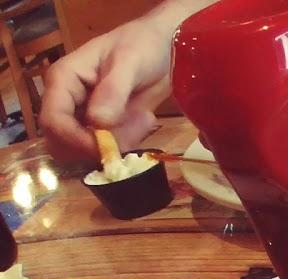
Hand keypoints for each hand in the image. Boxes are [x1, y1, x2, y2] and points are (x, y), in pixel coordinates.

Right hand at [41, 19, 177, 160]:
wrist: (162, 49)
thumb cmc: (141, 46)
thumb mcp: (129, 62)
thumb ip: (113, 90)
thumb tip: (97, 121)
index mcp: (63, 80)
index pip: (53, 121)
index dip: (75, 141)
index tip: (106, 149)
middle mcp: (68, 101)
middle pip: (61, 143)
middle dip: (94, 149)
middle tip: (131, 134)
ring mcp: (84, 116)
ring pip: (85, 151)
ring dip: (117, 145)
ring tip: (142, 119)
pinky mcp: (103, 128)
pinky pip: (109, 149)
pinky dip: (128, 143)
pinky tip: (144, 121)